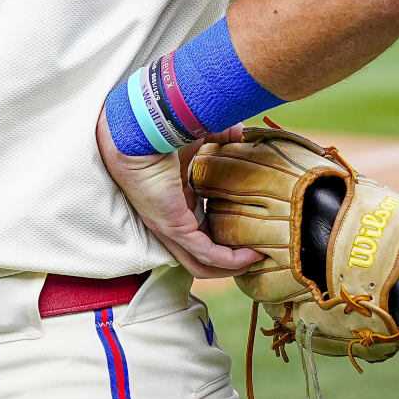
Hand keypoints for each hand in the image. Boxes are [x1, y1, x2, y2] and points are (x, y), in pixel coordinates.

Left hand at [93, 109, 260, 279]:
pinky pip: (205, 254)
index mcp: (174, 201)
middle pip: (199, 254)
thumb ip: (221, 136)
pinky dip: (229, 259)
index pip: (200, 229)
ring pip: (200, 262)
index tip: (251, 235)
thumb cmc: (161, 133)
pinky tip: (250, 256)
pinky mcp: (173, 227)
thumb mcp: (199, 138)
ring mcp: (169, 226)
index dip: (225, 236)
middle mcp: (170, 219)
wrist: (141, 131)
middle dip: (229, 260)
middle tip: (257, 255)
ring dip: (230, 266)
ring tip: (256, 261)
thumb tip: (241, 133)